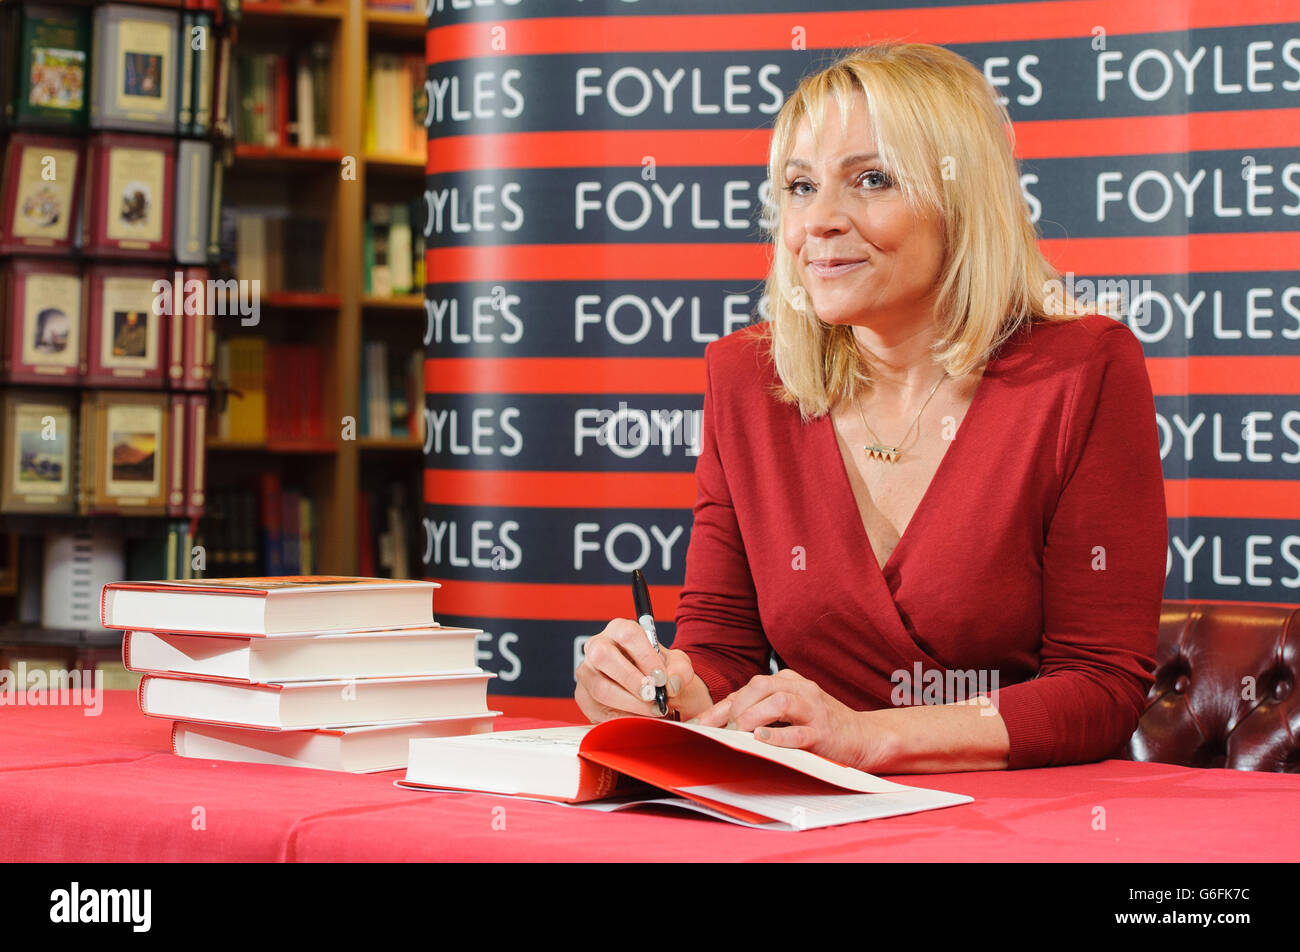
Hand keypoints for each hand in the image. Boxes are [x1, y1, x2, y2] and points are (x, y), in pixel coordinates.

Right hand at [574, 619, 706, 722]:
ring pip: (600, 688)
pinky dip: (622, 718)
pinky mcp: (583, 696)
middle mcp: (598, 647)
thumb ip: (680, 670)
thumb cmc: (661, 674)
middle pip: (603, 656)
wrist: (654, 693)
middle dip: (630, 680)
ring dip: (629, 704)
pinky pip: (597, 710)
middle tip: (652, 696)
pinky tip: (639, 719)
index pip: (627, 634)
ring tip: (651, 711)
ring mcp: (587, 672)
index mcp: (620, 630)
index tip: (660, 678)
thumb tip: (670, 683)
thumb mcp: (678, 666)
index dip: (645, 656)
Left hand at [691, 669, 893, 770]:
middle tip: (721, 730)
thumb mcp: (789, 712)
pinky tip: (762, 740)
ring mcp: (813, 709)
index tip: (697, 725)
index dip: (719, 707)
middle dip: (736, 707)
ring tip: (738, 732)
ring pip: (779, 701)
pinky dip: (778, 736)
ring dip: (753, 716)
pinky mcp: (824, 732)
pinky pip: (798, 731)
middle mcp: (799, 689)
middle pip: (760, 686)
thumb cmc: (820, 725)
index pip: (746, 689)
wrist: (865, 737)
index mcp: (787, 682)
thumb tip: (719, 724)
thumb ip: (759, 712)